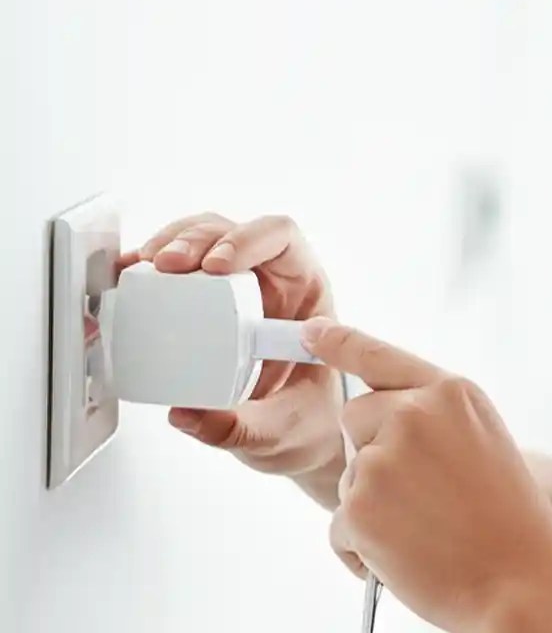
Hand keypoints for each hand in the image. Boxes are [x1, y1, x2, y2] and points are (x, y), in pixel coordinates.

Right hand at [125, 213, 345, 505]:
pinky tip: (129, 276)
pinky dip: (150, 266)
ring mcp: (238, 284)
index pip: (281, 238)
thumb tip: (183, 414)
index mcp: (305, 290)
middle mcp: (272, 277)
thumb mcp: (282, 429)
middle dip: (196, 239)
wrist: (298, 433)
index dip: (248, 238)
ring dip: (170, 243)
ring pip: (202, 239)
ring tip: (143, 268)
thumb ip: (241, 429)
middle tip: (166, 265)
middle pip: (232, 232)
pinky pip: (177, 268)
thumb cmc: (307, 420)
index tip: (216, 266)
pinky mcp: (205, 299)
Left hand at [304, 317, 551, 631]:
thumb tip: (385, 429)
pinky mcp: (358, 505)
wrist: (523, 584)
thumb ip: (438, 423)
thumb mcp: (486, 446)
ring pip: (349, 477)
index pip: (380, 356)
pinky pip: (340, 526)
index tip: (312, 333)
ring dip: (374, 510)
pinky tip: (408, 560)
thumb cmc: (512, 525)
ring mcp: (383, 457)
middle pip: (356, 418)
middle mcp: (415, 414)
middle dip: (372, 453)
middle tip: (418, 498)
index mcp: (453, 393)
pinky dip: (363, 551)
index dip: (340, 342)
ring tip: (427, 535)